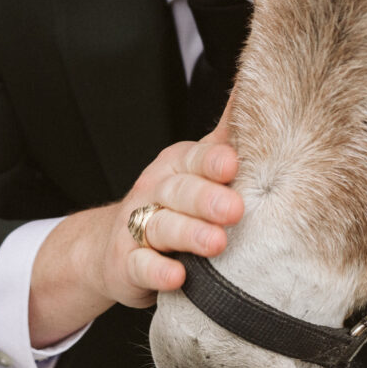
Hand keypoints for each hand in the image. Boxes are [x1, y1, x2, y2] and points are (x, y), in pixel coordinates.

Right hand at [28, 110, 243, 345]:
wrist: (111, 248)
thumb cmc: (169, 204)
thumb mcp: (195, 169)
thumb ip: (225, 138)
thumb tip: (255, 91)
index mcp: (176, 167)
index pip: (194, 159)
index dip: (212, 161)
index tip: (233, 163)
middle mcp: (155, 192)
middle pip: (179, 191)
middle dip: (206, 198)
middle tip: (234, 209)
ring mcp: (137, 228)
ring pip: (163, 227)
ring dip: (189, 234)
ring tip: (217, 243)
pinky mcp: (127, 265)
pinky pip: (141, 267)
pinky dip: (157, 273)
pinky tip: (176, 277)